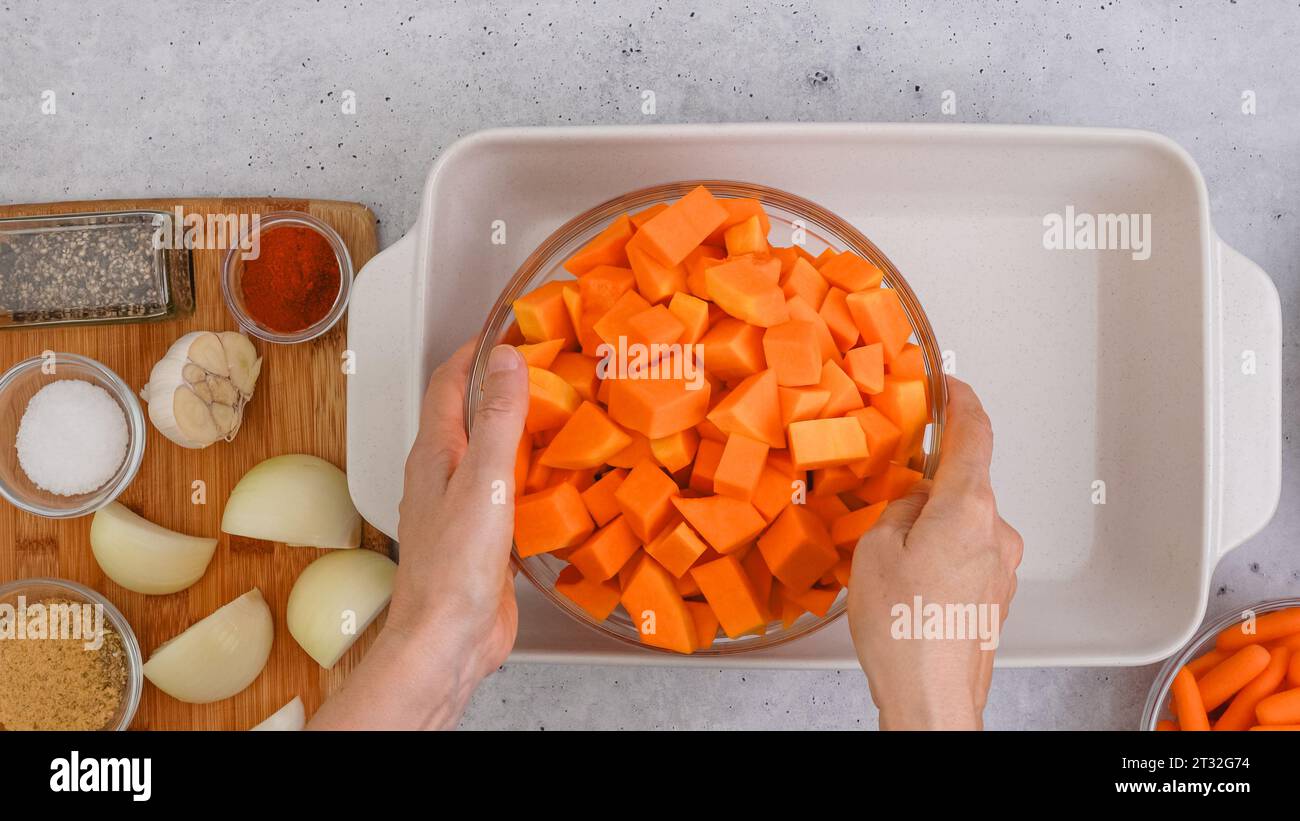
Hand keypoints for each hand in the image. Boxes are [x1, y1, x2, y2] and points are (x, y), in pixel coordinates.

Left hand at [309, 340, 526, 729]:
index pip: (450, 382)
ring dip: (521, 428)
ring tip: (562, 412)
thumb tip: (507, 360)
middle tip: (548, 366)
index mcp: (435, 453)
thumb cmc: (455, 566)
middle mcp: (443, 473)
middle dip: (504, 383)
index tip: (510, 329)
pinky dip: (531, 471)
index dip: (477, 350)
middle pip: (470, 412)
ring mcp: (463, 504)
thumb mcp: (485, 479)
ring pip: (491, 450)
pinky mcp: (484, 535)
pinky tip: (558, 478)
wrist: (448, 638)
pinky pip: (507, 487)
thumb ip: (499, 419)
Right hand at [847, 377, 1021, 729]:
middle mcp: (996, 533)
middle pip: (965, 484)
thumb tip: (914, 501)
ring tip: (892, 567)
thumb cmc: (904, 632)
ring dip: (932, 531)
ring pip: (964, 525)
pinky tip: (910, 589)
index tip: (952, 385)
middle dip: (928, 488)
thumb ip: (899, 508)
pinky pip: (969, 557)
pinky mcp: (997, 597)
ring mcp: (1002, 568)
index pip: (975, 433)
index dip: (962, 401)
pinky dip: (942, 559)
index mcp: (968, 508)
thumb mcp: (875, 550)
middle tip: (889, 508)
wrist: (932, 698)